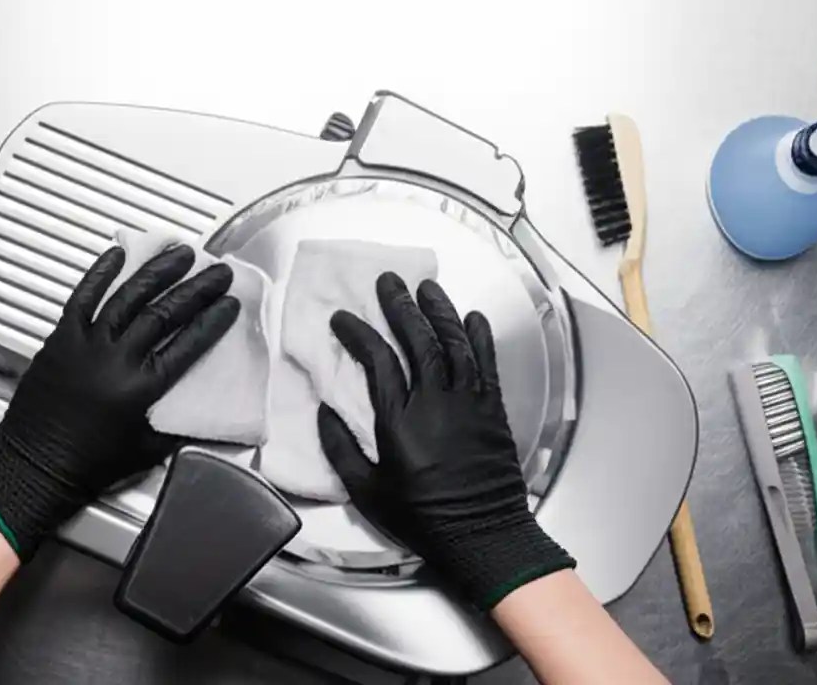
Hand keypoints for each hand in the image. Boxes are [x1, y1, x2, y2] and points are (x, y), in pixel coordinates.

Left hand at [0, 244, 239, 560]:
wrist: (34, 468)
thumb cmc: (90, 465)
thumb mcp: (147, 450)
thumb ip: (178, 426)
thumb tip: (205, 409)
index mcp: (142, 389)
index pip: (188, 344)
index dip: (213, 321)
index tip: (230, 305)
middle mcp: (116, 360)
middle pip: (164, 313)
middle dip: (196, 289)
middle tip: (217, 272)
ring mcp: (86, 345)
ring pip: (128, 297)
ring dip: (157, 272)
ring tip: (180, 253)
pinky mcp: (61, 340)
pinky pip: (83, 298)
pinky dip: (101, 273)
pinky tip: (118, 254)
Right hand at [318, 273, 573, 608]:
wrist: (482, 535)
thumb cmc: (421, 518)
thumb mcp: (366, 492)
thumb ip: (341, 449)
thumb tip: (324, 411)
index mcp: (400, 422)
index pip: (377, 361)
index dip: (358, 333)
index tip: (342, 318)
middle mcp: (436, 403)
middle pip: (418, 342)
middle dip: (400, 307)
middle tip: (388, 281)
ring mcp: (468, 403)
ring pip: (454, 345)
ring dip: (439, 312)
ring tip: (427, 287)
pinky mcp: (492, 410)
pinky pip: (487, 365)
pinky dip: (481, 338)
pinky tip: (473, 318)